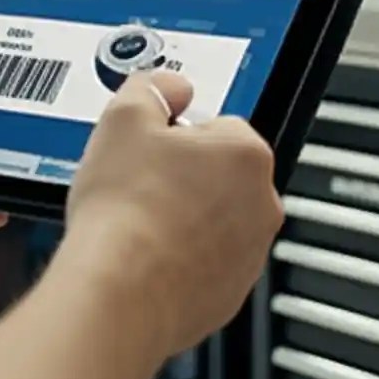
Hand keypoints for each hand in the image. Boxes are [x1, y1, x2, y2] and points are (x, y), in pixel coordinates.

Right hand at [61, 71, 283, 356]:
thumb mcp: (124, 117)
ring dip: (183, 218)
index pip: (215, 126)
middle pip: (219, 174)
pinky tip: (146, 256)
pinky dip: (181, 260)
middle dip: (184, 177)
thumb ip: (153, 87)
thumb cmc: (124, 212)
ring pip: (214, 221)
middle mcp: (262, 204)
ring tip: (139, 224)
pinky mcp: (230, 293)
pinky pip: (206, 264)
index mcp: (246, 154)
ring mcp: (249, 253)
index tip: (150, 150)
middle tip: (140, 185)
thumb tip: (169, 84)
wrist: (117, 293)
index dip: (175, 136)